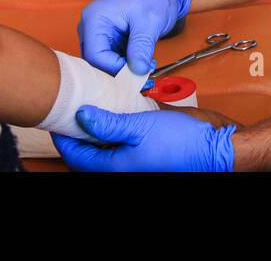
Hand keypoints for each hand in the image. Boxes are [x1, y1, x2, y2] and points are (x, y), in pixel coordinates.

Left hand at [53, 106, 234, 171]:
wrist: (213, 148)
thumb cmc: (181, 143)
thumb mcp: (139, 127)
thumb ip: (107, 124)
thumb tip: (80, 116)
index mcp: (115, 167)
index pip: (75, 156)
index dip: (63, 136)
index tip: (56, 115)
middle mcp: (121, 165)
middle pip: (86, 153)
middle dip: (76, 132)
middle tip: (69, 107)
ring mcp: (132, 158)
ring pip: (103, 145)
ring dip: (95, 127)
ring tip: (88, 104)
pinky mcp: (144, 148)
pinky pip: (120, 140)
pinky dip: (112, 125)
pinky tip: (113, 107)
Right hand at [79, 0, 190, 75]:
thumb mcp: (149, 22)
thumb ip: (141, 47)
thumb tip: (138, 72)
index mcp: (95, 18)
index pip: (96, 55)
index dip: (115, 69)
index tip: (137, 76)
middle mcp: (91, 26)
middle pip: (97, 61)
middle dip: (120, 72)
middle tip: (144, 77)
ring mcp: (99, 33)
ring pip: (105, 63)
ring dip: (126, 71)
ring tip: (148, 68)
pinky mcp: (109, 39)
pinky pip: (113, 59)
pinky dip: (128, 65)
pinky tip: (144, 64)